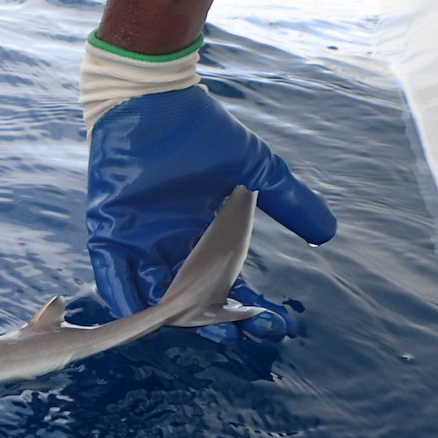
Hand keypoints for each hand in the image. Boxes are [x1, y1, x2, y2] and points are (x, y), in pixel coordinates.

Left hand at [87, 85, 336, 342]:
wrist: (157, 102)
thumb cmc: (203, 132)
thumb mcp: (256, 171)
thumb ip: (289, 202)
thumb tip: (327, 234)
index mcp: (202, 238)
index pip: (225, 284)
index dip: (246, 307)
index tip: (273, 324)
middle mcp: (169, 247)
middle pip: (189, 298)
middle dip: (210, 321)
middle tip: (232, 335)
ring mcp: (138, 242)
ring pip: (151, 293)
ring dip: (170, 316)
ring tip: (195, 331)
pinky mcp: (110, 231)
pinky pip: (112, 274)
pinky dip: (124, 296)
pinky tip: (141, 316)